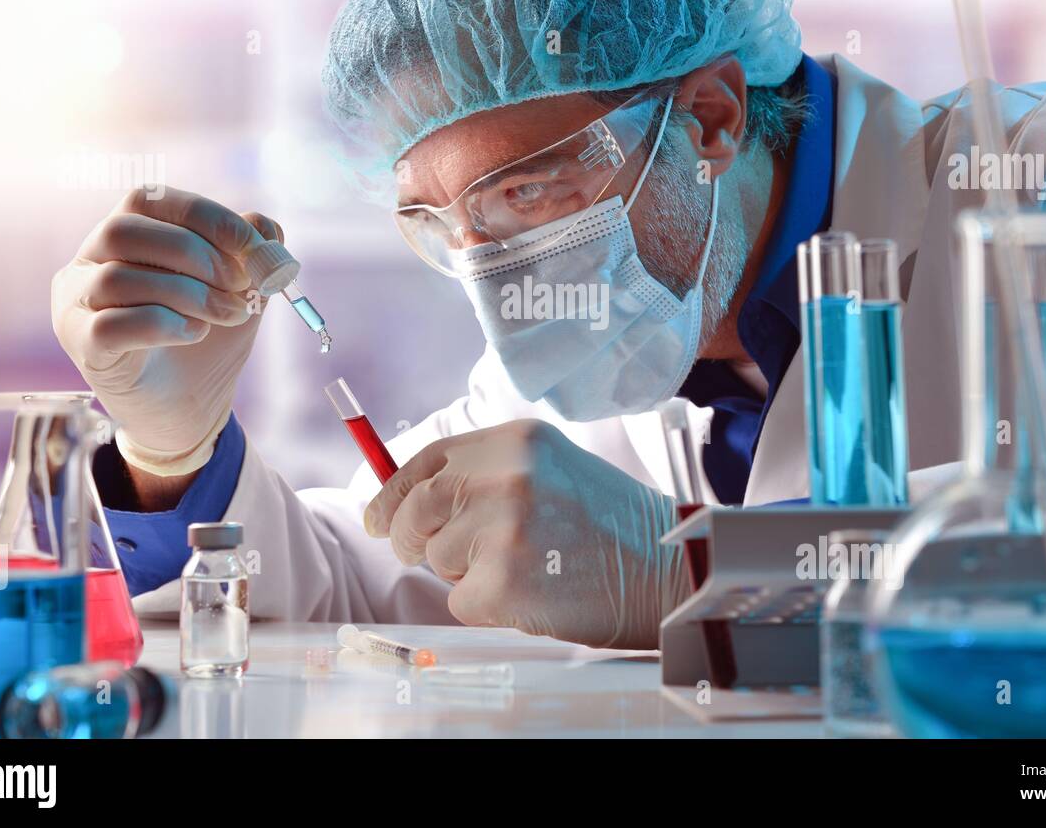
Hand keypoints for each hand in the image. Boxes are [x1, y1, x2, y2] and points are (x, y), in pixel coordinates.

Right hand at [51, 186, 280, 475]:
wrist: (188, 409)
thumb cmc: (206, 340)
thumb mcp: (238, 289)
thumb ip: (249, 253)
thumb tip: (265, 225)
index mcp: (123, 235)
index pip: (150, 199)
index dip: (206, 216)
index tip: (254, 245)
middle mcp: (87, 262)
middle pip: (123, 231)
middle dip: (197, 255)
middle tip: (241, 285)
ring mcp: (75, 304)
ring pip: (117, 277)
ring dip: (189, 294)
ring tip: (229, 314)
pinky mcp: (79, 346)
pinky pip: (111, 326)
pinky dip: (163, 325)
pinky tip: (193, 334)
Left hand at [364, 419, 686, 648]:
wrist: (668, 568)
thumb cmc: (609, 525)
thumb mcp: (553, 469)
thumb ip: (489, 473)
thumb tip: (413, 499)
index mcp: (516, 440)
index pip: (428, 459)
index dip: (393, 490)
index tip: (377, 516)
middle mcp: (505, 474)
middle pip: (416, 508)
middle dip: (406, 536)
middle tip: (415, 552)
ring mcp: (503, 527)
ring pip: (437, 557)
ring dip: (463, 571)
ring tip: (522, 566)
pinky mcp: (503, 580)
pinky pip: (459, 600)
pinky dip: (485, 606)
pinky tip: (531, 593)